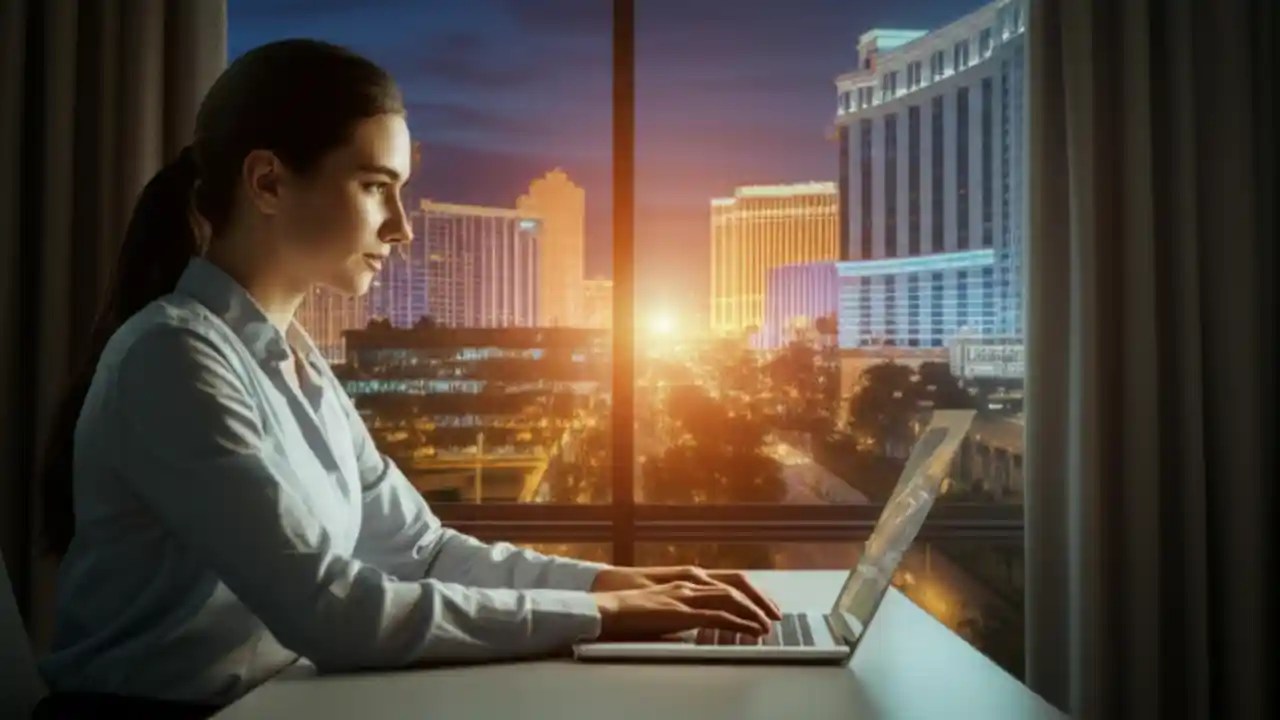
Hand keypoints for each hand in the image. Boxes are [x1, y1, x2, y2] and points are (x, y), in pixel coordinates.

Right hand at [590, 581, 774, 640]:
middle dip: (759, 600)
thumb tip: (697, 624)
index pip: (727, 580)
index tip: (764, 605)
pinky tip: (750, 631)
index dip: (750, 591)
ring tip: (767, 626)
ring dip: (753, 612)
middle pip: (736, 585)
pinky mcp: (681, 612)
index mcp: (686, 579)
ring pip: (731, 599)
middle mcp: (690, 582)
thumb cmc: (629, 609)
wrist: (607, 607)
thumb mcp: (662, 605)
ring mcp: (686, 596)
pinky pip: (718, 617)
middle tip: (775, 614)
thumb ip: (682, 609)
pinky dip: (739, 624)